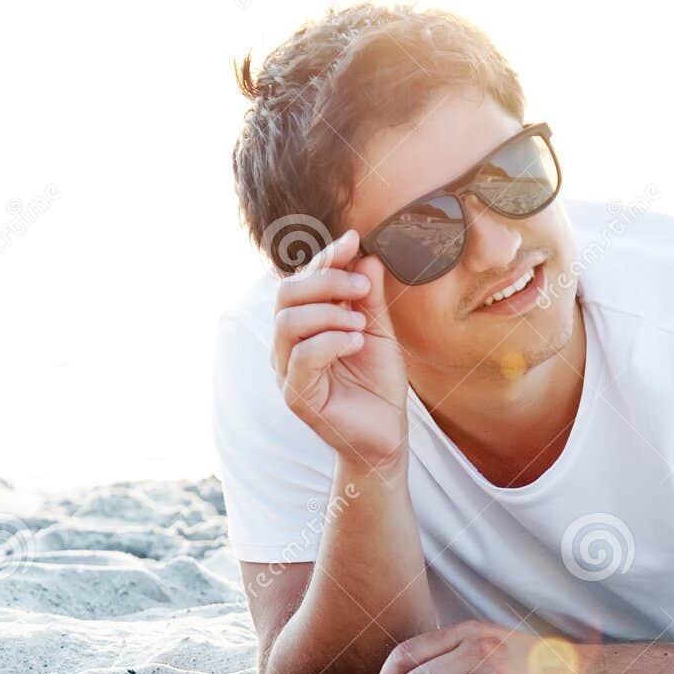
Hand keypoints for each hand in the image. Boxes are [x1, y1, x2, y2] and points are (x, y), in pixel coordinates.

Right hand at [272, 230, 407, 467]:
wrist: (387, 434)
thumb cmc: (379, 383)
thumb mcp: (380, 331)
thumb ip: (370, 297)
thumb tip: (366, 254)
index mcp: (306, 324)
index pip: (303, 281)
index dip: (325, 257)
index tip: (354, 240)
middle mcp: (289, 344)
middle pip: (286, 294)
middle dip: (326, 280)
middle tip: (362, 288)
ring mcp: (288, 370)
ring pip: (288, 321)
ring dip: (330, 313)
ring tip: (361, 325)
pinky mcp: (296, 395)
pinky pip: (302, 356)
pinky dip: (332, 341)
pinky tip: (357, 343)